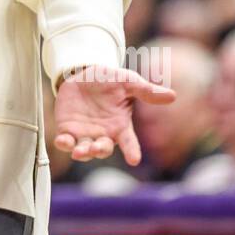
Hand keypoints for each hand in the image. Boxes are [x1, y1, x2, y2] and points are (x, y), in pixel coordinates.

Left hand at [53, 65, 174, 164]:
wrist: (84, 74)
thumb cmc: (110, 80)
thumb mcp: (128, 82)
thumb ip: (146, 91)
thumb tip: (172, 95)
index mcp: (120, 126)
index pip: (128, 142)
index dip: (132, 151)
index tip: (134, 159)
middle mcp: (103, 134)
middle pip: (103, 149)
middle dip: (100, 150)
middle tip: (97, 149)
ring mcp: (84, 134)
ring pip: (84, 150)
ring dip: (82, 152)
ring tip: (79, 152)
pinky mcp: (67, 130)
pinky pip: (65, 141)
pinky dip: (63, 143)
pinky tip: (62, 141)